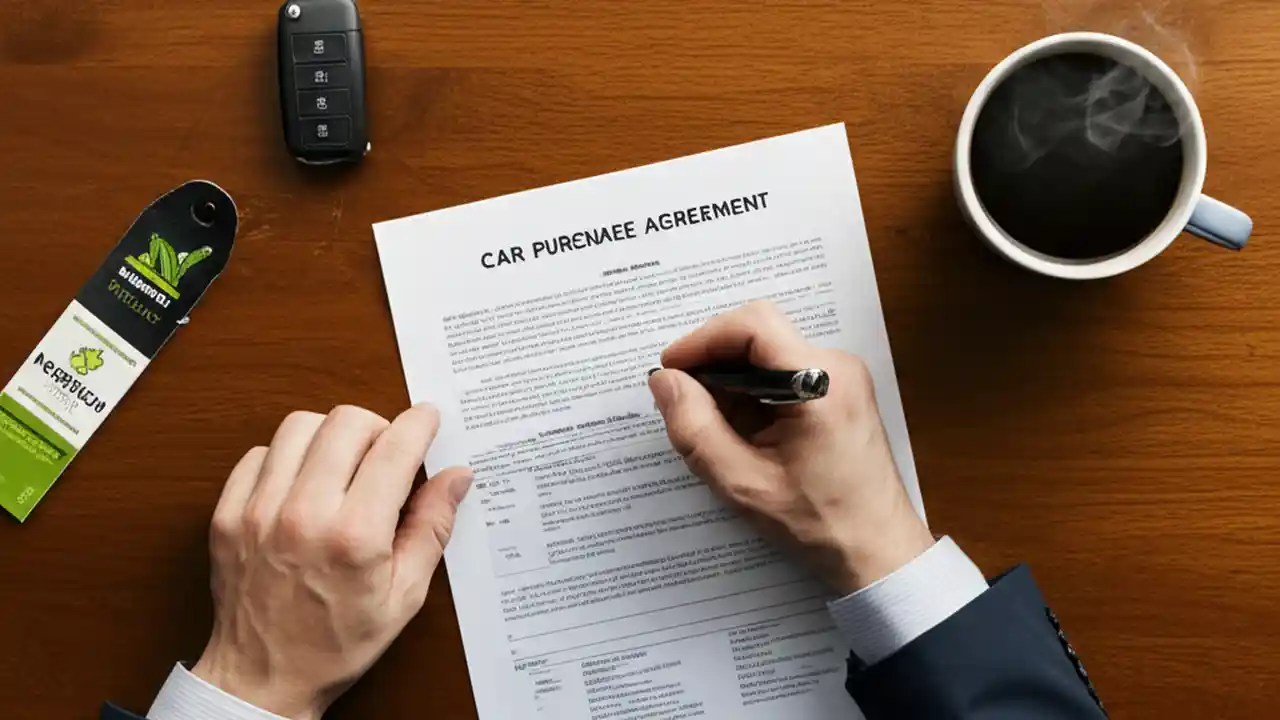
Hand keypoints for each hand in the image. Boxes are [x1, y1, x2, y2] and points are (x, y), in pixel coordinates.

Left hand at [192, 404, 471, 719]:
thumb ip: (433, 527)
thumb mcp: (405, 594)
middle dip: (378, 427)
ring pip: (299, 426)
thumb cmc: (337, 641)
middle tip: (386, 453)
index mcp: (355, 537)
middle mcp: (303, 515)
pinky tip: (303, 483)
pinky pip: (259, 453)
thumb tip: (457, 476)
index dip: (419, 424)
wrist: (264, 677)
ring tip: (343, 465)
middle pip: (346, 422)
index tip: (428, 419)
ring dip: (331, 435)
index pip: (395, 449)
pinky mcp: (228, 514)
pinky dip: (287, 457)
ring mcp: (258, 511)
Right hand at [648, 302, 932, 595]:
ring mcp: (844, 378)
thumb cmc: (818, 524)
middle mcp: (838, 366)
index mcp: (821, 382)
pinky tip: (738, 429)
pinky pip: (785, 373)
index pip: (753, 324)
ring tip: (708, 422)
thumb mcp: (743, 482)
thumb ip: (696, 428)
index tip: (670, 369)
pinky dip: (753, 391)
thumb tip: (663, 381)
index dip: (703, 339)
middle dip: (713, 360)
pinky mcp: (841, 393)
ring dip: (732, 378)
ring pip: (769, 354)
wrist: (879, 552)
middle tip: (681, 399)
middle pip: (759, 335)